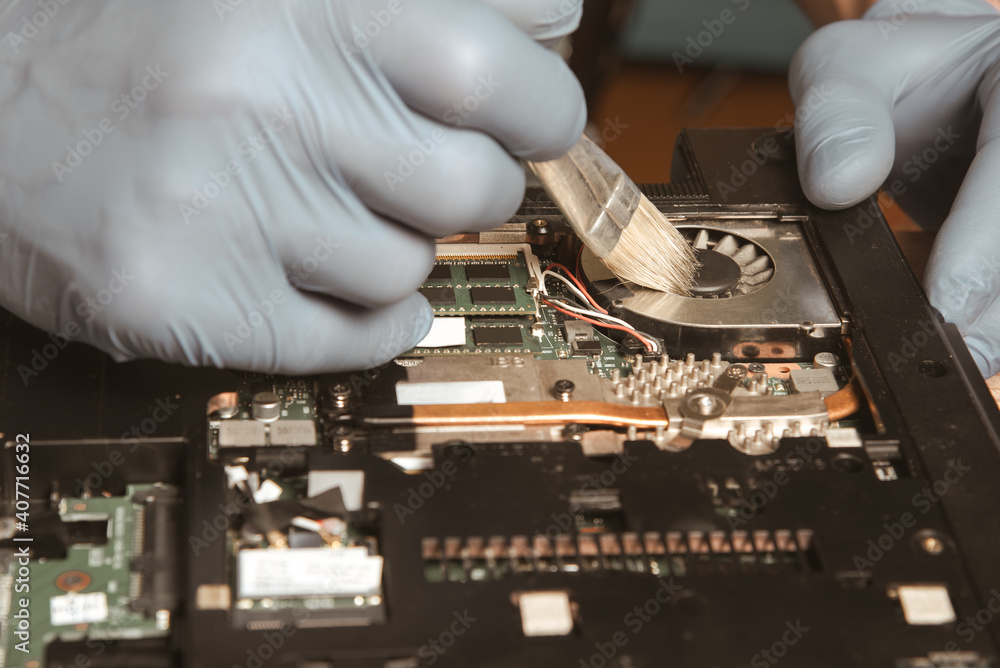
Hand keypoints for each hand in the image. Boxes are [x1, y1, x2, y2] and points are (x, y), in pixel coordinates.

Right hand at [0, 0, 584, 374]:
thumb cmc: (135, 38)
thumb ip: (408, 1)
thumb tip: (551, 23)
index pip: (504, 67)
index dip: (539, 101)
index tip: (532, 116)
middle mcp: (266, 96)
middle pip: (478, 184)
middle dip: (475, 183)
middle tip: (432, 167)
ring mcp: (226, 208)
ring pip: (412, 266)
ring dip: (394, 244)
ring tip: (327, 208)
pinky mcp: (193, 301)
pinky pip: (356, 336)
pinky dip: (367, 317)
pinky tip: (330, 278)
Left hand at [790, 0, 999, 375]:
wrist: (935, 85)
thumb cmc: (894, 73)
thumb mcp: (846, 66)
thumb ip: (837, 115)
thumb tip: (838, 183)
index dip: (984, 248)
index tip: (947, 302)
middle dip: (993, 306)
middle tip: (944, 357)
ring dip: (995, 319)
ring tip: (946, 359)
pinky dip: (987, 313)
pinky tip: (960, 339)